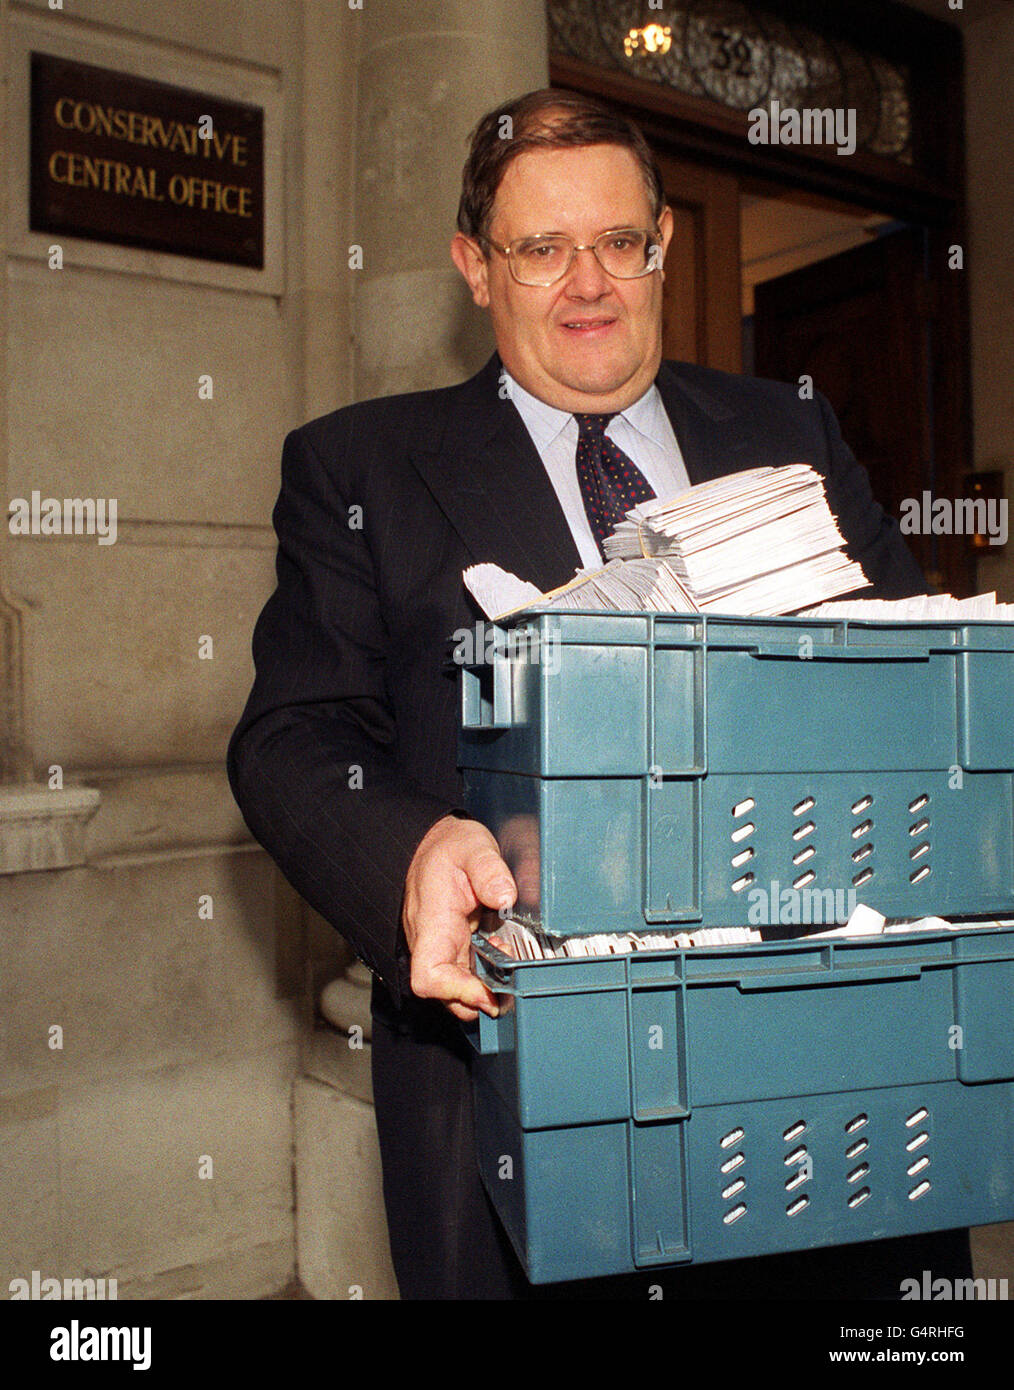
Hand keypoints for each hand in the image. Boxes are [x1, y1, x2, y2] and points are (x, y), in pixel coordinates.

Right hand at [401, 815, 515, 1021]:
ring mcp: (440, 946)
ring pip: (454, 988)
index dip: (456, 992)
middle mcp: (431, 941)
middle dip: (476, 999)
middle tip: (510, 986)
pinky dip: (483, 975)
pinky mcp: (451, 945)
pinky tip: (502, 957)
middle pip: (443, 993)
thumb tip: (505, 897)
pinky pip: (463, 973)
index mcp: (432, 922)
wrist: (432, 842)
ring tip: (509, 967)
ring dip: (483, 988)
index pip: (428, 976)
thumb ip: (489, 870)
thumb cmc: (448, 847)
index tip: (487, 989)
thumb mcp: (473, 847)